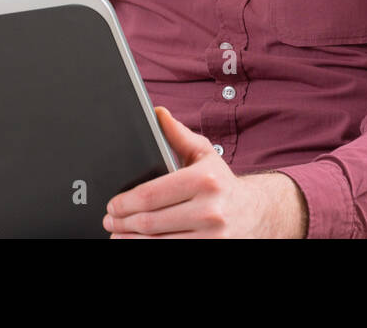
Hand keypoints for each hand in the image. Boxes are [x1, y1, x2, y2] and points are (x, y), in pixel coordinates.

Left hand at [103, 107, 304, 237]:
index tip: (112, 204)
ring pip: (157, 243)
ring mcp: (212, 237)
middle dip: (122, 222)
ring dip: (130, 240)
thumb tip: (157, 114)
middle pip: (150, 221)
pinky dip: (147, 250)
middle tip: (109, 219)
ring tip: (117, 233)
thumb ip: (178, 135)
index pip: (151, 194)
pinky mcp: (212, 252)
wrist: (256, 213)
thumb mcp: (204, 155)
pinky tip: (136, 244)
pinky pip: (171, 253)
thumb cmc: (222, 183)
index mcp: (205, 180)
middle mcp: (211, 210)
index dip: (125, 202)